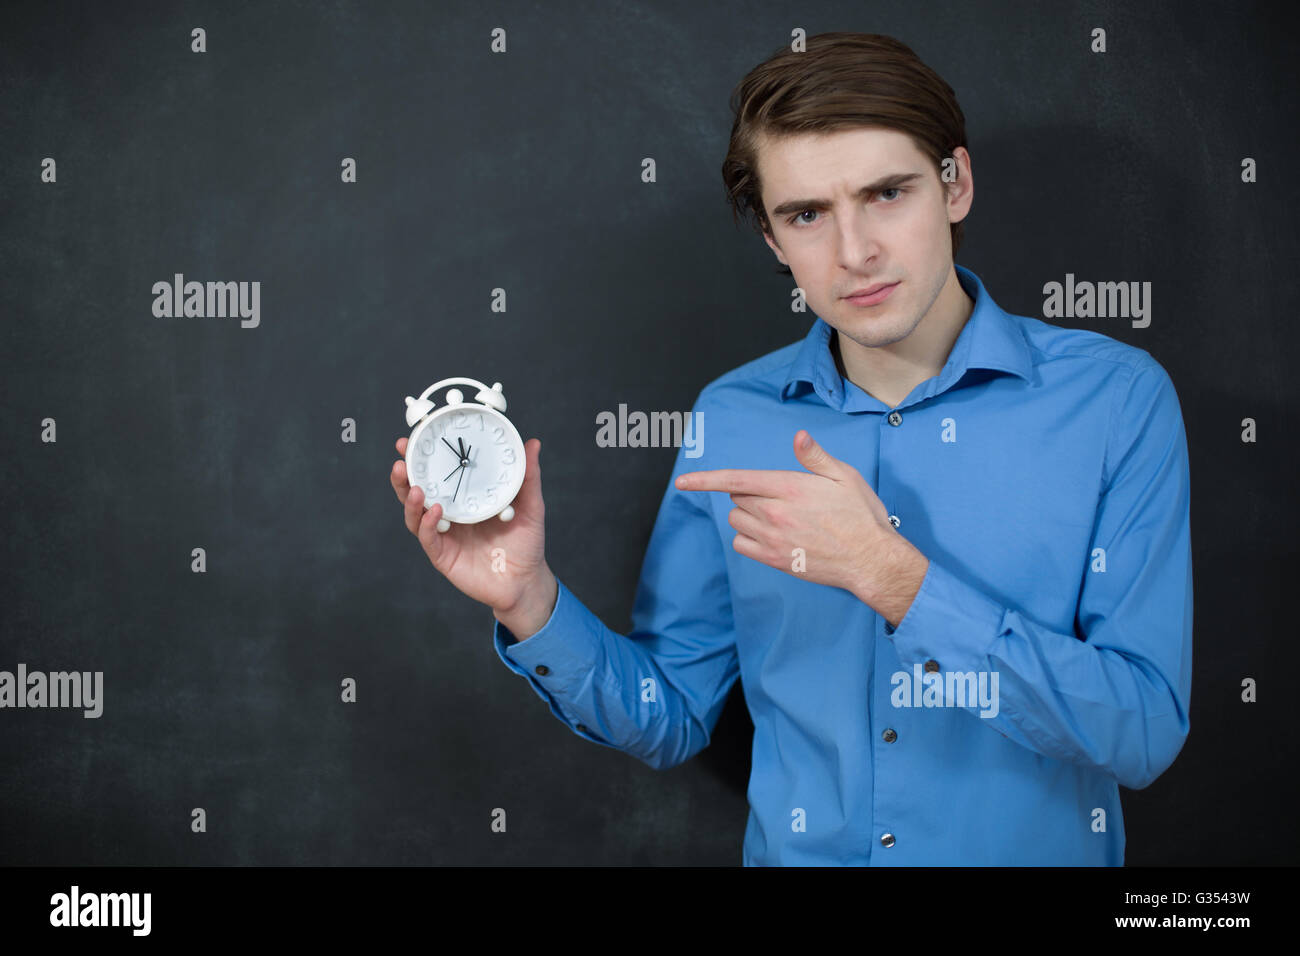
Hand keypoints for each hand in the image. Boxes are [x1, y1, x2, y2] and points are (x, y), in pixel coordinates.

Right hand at [391, 435, 550, 615]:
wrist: (526, 580)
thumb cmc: (525, 542)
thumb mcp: (530, 505)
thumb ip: (528, 476)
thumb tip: (532, 444)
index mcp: (463, 498)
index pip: (437, 474)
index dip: (422, 457)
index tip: (415, 437)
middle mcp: (448, 515)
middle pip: (416, 492)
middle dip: (405, 475)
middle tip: (402, 459)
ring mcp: (444, 536)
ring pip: (415, 516)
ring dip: (411, 500)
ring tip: (414, 487)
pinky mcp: (443, 556)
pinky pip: (429, 538)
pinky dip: (428, 524)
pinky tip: (434, 511)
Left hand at [674, 429, 907, 602]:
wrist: (870, 560)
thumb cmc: (861, 516)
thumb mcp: (845, 477)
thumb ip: (816, 457)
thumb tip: (798, 437)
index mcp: (789, 488)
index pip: (736, 479)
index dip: (705, 480)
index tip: (683, 482)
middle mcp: (774, 513)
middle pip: (737, 497)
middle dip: (750, 492)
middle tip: (780, 496)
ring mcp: (772, 539)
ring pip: (737, 520)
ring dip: (747, 514)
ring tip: (778, 516)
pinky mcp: (774, 560)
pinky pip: (741, 545)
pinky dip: (747, 537)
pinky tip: (770, 535)